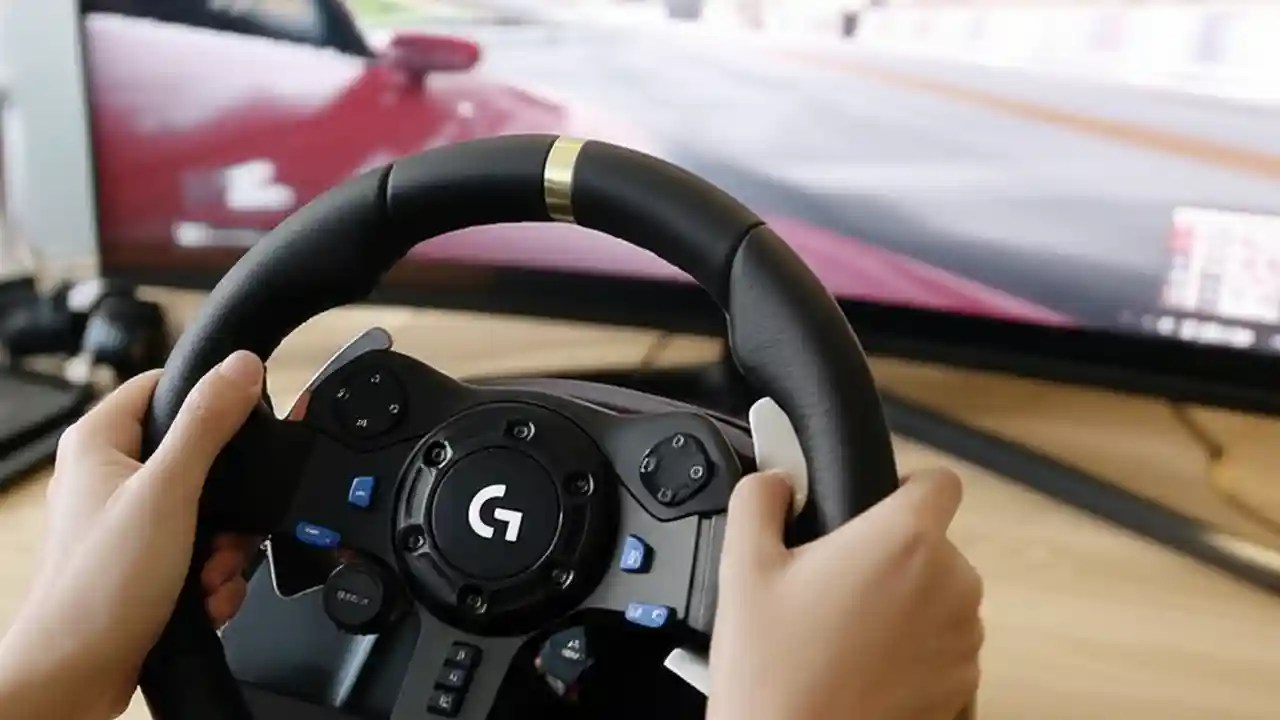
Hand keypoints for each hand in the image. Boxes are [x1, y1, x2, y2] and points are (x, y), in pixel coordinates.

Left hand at [0, 351, 265, 719]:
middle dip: (228, 502)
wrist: (77, 673)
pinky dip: (210, 576)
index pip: (165, 386)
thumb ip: (208, 424)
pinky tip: (203, 595)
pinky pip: (196, 551)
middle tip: (224, 526)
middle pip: (199, 457)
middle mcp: (108, 476)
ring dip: (224, 547)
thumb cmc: (101, 586)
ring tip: (210, 572)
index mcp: (100, 441)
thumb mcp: (170, 490)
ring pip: (205, 511)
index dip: (211, 400)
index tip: (245, 425)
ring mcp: (124, 522)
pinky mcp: (141, 563)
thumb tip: (241, 366)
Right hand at [708, 469, 982, 719]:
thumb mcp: (743, 564)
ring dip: (904, 608)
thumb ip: (759, 497)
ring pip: (939, 599)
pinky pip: (942, 650)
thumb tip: (775, 481)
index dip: (907, 488)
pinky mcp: (963, 688)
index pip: (940, 481)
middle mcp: (950, 585)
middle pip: (933, 547)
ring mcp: (963, 642)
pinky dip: (913, 654)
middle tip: (833, 587)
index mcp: (904, 540)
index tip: (876, 509)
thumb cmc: (773, 669)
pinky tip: (863, 669)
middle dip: (890, 559)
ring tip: (843, 635)